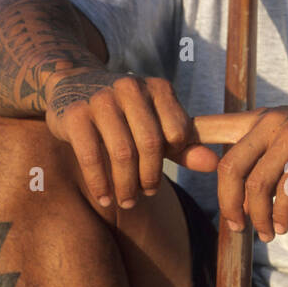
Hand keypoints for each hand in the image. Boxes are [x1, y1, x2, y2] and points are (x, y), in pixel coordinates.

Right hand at [44, 66, 217, 207]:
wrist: (73, 85)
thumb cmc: (125, 113)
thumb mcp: (157, 124)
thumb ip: (185, 146)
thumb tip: (214, 164)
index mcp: (157, 88)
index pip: (177, 132)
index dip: (172, 159)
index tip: (160, 176)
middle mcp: (130, 88)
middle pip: (150, 144)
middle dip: (150, 177)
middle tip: (146, 194)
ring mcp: (101, 99)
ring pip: (122, 152)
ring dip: (126, 185)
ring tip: (127, 201)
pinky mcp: (75, 114)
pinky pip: (91, 156)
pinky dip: (99, 183)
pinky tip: (104, 198)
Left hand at [193, 88, 287, 240]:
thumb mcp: (285, 134)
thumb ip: (258, 155)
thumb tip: (236, 198)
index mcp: (255, 120)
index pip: (206, 127)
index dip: (179, 143)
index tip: (159, 163)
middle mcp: (268, 124)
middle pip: (229, 168)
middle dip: (227, 204)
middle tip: (234, 227)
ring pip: (258, 185)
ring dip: (258, 217)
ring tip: (264, 233)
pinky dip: (281, 214)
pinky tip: (282, 226)